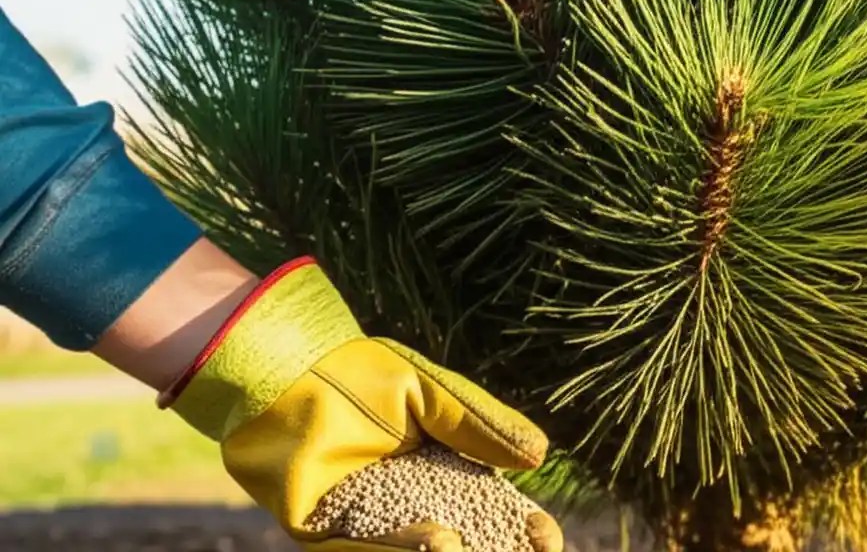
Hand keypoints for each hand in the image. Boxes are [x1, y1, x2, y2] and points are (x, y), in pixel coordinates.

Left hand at [159, 256, 562, 550]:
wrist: (288, 367)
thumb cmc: (360, 374)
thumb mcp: (433, 396)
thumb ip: (479, 425)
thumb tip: (540, 455)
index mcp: (441, 473)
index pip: (490, 511)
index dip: (521, 527)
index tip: (545, 535)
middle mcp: (408, 504)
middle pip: (463, 542)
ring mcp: (366, 522)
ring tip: (464, 551)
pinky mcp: (322, 531)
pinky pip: (360, 550)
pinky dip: (396, 551)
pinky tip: (436, 546)